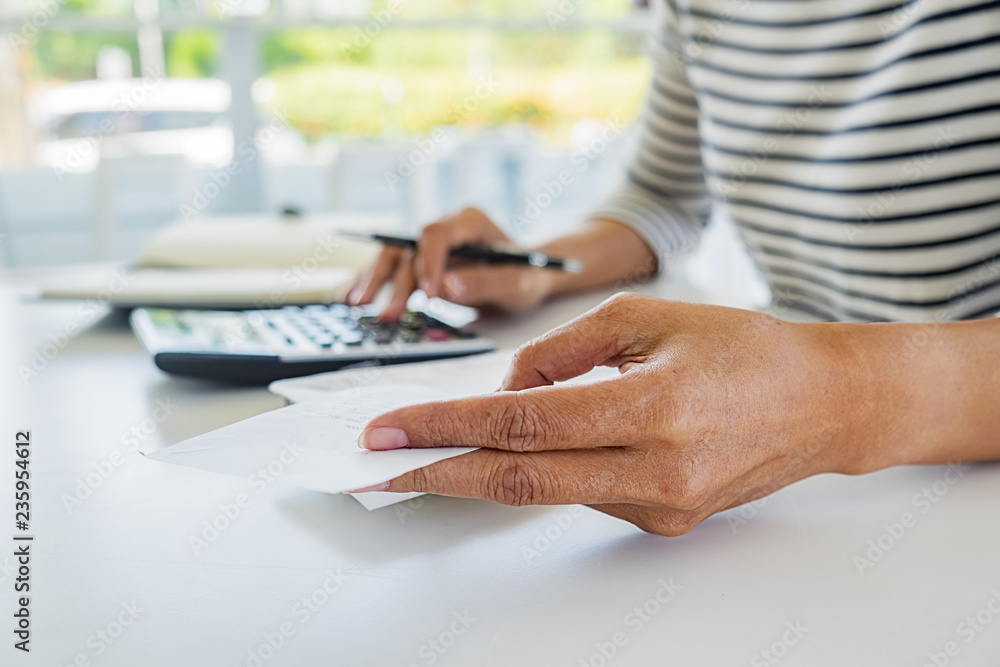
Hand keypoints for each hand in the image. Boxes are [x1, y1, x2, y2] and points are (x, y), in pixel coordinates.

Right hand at [345, 207, 551, 319]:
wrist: (530, 276)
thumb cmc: (529, 275)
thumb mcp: (517, 283)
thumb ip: (485, 283)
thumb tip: (448, 289)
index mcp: (470, 221)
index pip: (436, 234)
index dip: (428, 264)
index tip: (431, 296)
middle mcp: (445, 226)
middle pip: (409, 247)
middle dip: (394, 282)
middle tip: (388, 315)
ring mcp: (431, 243)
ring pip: (394, 256)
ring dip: (375, 281)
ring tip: (358, 306)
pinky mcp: (422, 261)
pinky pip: (393, 268)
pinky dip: (373, 282)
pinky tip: (353, 298)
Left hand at [355, 293, 897, 535]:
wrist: (824, 404)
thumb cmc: (745, 349)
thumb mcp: (650, 317)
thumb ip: (567, 349)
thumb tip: (507, 384)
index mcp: (657, 408)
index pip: (526, 424)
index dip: (449, 425)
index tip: (390, 428)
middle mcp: (659, 470)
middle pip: (520, 482)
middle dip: (438, 472)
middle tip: (378, 465)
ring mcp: (663, 507)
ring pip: (548, 490)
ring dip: (483, 472)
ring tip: (432, 449)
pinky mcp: (665, 523)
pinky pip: (584, 493)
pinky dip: (544, 470)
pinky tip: (523, 450)